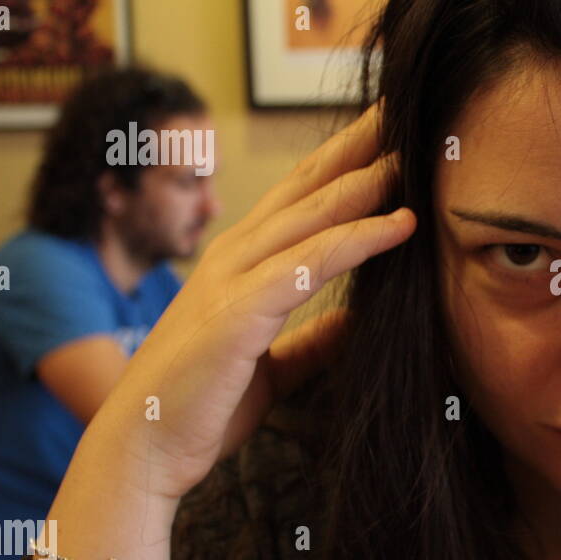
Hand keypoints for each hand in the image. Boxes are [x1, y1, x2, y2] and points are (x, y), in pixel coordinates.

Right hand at [85, 101, 413, 501]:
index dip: (347, 162)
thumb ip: (313, 337)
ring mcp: (234, 278)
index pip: (302, 197)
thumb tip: (359, 321)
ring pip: (314, 214)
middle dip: (359, 146)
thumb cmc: (201, 405)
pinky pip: (312, 263)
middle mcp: (236, 256)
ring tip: (417, 152)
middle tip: (406, 109)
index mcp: (242, 263)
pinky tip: (401, 225)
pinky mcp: (240, 311)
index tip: (391, 136)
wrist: (143, 450)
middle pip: (309, 185)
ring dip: (368, 180)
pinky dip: (359, 239)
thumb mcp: (273, 363)